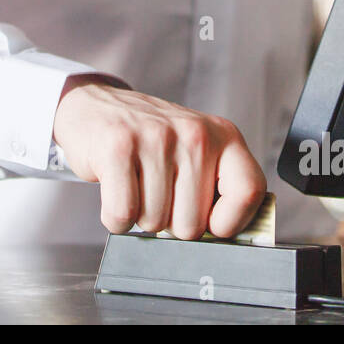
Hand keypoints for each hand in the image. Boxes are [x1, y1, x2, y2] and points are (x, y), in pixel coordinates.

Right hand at [53, 75, 266, 239]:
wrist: (95, 106)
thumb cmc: (149, 139)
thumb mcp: (195, 151)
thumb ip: (217, 188)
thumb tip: (226, 237)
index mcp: (222, 136)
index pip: (249, 192)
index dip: (230, 222)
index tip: (212, 225)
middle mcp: (194, 133)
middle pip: (193, 224)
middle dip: (170, 223)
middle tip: (159, 192)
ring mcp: (156, 138)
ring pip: (155, 222)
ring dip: (140, 215)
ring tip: (136, 184)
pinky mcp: (118, 147)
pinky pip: (122, 214)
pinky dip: (115, 216)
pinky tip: (117, 189)